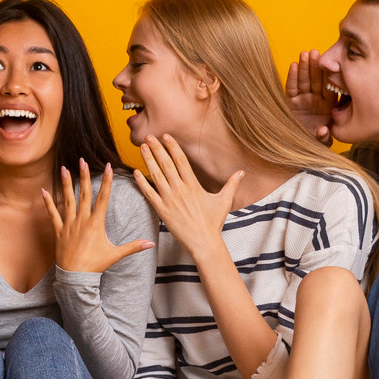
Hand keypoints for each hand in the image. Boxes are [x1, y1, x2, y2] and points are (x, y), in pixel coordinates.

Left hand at [43, 159, 154, 272]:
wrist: (75, 277)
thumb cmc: (96, 265)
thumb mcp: (115, 254)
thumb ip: (133, 247)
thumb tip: (151, 244)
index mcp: (96, 223)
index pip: (103, 198)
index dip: (107, 181)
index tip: (108, 167)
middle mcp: (82, 220)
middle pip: (85, 194)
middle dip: (84, 176)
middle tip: (83, 160)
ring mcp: (69, 224)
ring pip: (68, 200)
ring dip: (66, 184)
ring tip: (64, 168)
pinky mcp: (59, 231)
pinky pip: (52, 214)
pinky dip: (48, 202)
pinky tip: (43, 190)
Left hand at [133, 135, 241, 259]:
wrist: (203, 243)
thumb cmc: (213, 223)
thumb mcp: (224, 201)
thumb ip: (232, 184)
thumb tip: (242, 172)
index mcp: (193, 186)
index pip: (181, 161)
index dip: (172, 147)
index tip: (165, 136)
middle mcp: (180, 190)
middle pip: (166, 164)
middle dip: (156, 148)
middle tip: (149, 135)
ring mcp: (169, 200)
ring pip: (156, 175)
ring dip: (148, 160)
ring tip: (142, 147)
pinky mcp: (161, 210)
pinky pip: (149, 193)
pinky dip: (141, 182)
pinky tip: (136, 172)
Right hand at [285, 49, 335, 144]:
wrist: (297, 149)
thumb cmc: (313, 144)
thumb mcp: (321, 142)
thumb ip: (324, 137)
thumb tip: (323, 131)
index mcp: (327, 107)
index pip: (329, 88)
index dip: (329, 77)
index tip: (331, 64)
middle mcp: (315, 101)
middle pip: (317, 80)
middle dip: (316, 66)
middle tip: (316, 52)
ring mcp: (303, 100)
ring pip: (304, 81)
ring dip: (304, 67)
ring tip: (305, 54)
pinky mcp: (290, 102)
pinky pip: (291, 88)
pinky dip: (292, 77)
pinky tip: (293, 65)